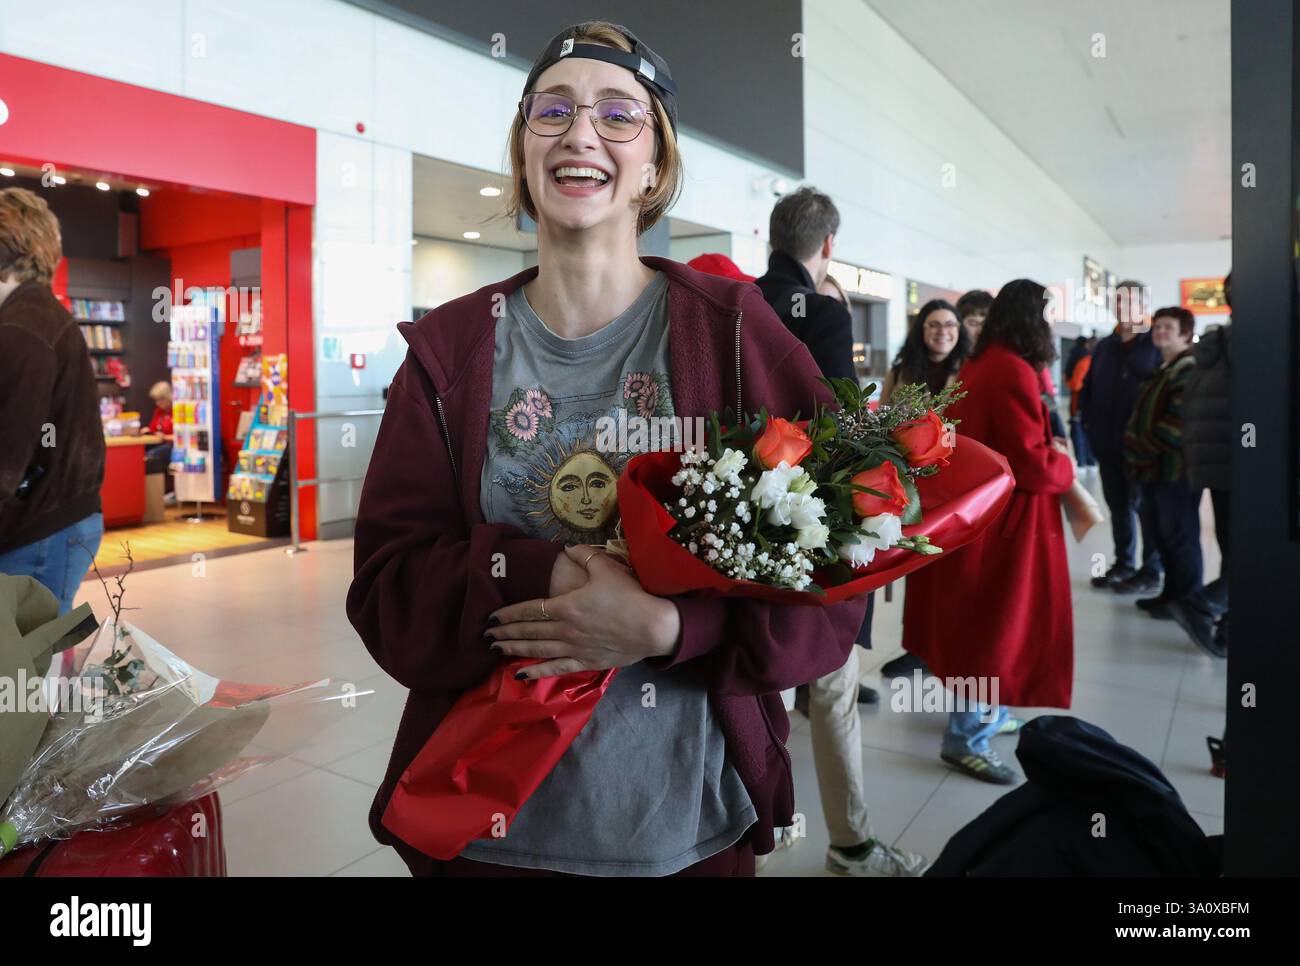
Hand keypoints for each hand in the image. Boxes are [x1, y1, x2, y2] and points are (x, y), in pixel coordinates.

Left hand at [487, 546, 680, 679]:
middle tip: (485, 635)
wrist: (653, 626)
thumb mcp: (606, 567)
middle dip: (505, 632)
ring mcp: (574, 648)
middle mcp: (565, 629)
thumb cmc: (631, 595)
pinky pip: (556, 669)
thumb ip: (584, 555)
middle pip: (529, 631)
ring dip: (514, 650)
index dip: (509, 613)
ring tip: (495, 650)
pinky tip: (521, 675)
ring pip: (537, 650)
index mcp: (566, 606)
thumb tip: (567, 548)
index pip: (530, 610)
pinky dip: (537, 672)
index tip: (492, 616)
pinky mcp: (586, 662)